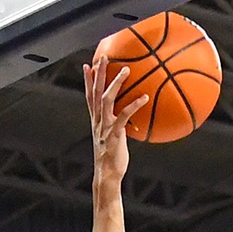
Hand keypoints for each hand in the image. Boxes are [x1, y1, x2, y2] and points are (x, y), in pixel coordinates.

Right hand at [85, 58, 145, 185]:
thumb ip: (119, 126)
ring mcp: (105, 127)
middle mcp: (98, 121)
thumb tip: (130, 119)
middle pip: (96, 92)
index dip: (88, 81)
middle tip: (103, 56)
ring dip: (116, 83)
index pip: (89, 96)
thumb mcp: (114, 138)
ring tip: (126, 69)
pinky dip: (133, 106)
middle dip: (98, 73)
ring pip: (107, 99)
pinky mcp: (114, 134)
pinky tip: (144, 97)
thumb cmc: (113, 158)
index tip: (88, 65)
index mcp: (96, 121)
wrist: (107, 174)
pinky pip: (123, 116)